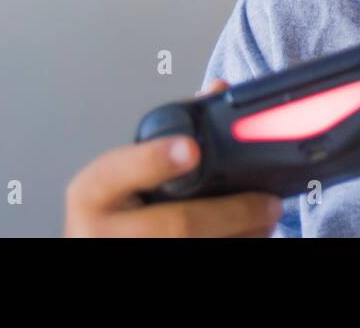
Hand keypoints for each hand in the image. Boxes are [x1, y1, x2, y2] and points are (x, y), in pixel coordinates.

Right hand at [64, 79, 284, 236]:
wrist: (93, 246)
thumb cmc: (114, 206)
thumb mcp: (124, 170)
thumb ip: (165, 134)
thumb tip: (217, 90)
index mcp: (91, 192)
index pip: (118, 171)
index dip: (156, 159)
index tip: (191, 148)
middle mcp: (99, 230)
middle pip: (176, 224)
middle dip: (232, 212)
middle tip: (267, 201)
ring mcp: (122, 254)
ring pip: (193, 246)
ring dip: (242, 234)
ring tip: (268, 218)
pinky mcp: (148, 270)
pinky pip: (201, 257)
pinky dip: (235, 245)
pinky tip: (252, 235)